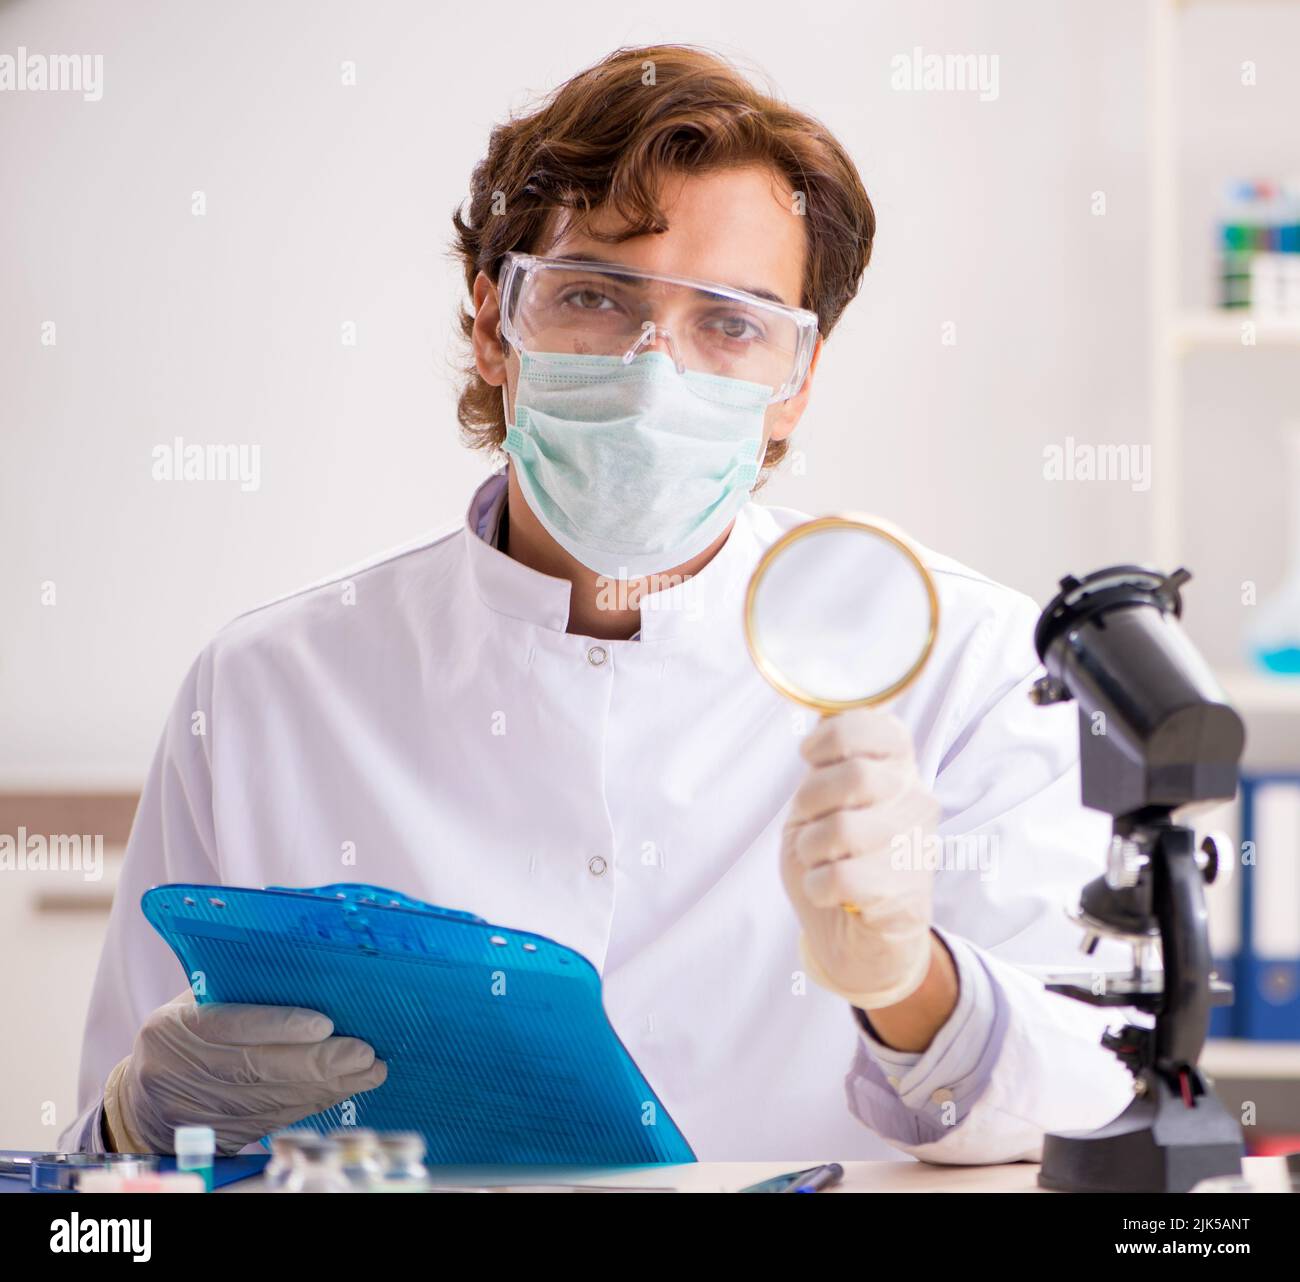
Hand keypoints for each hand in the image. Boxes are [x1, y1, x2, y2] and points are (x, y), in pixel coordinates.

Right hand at [103, 990, 386, 1154]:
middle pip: (257, 1069)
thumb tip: (310, 973)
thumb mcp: (195, 1003)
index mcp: (173, 1028)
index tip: (325, 1024)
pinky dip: (312, 1105)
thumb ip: (238, 991)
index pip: (232, 1026)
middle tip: (364, 1054)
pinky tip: (342, 1090)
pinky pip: (274, 1119)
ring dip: (327, 1087)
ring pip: (272, 1100)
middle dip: (318, 1063)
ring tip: (369, 1072)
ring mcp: (198, 1110)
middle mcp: (181, 1072)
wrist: (142, 1101)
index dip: (280, 1026)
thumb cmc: (184, 1033)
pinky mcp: (218, 1135)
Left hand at [781, 707, 940, 1010]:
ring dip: (811, 849)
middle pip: (855, 777)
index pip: (879, 726)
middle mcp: (916, 800)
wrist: (857, 938)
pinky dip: (818, 886)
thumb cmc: (836, 858)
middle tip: (810, 821)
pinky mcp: (905, 894)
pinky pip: (841, 877)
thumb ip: (828, 762)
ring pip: (842, 829)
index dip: (832, 738)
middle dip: (811, 800)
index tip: (811, 757)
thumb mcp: (823, 800)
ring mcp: (916, 847)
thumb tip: (823, 716)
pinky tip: (829, 891)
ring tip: (822, 861)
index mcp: (899, 768)